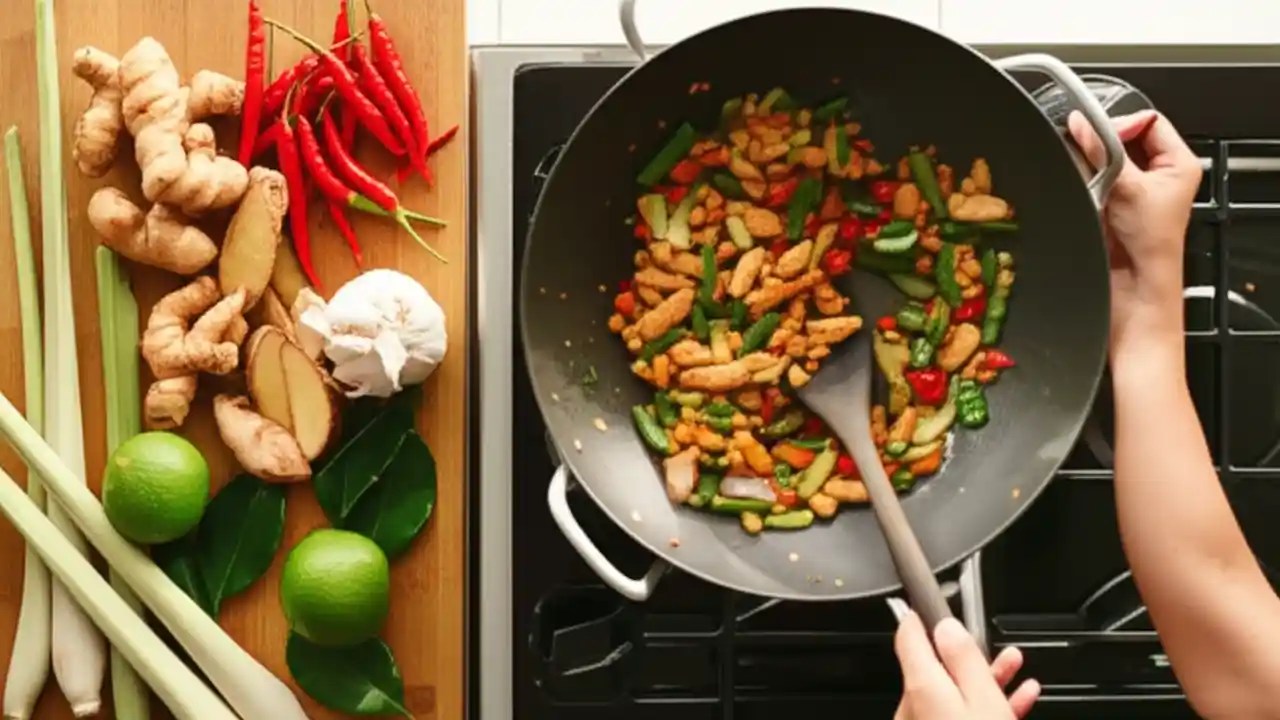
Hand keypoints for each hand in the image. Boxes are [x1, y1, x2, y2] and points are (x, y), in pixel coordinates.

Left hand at [893, 612, 1039, 718]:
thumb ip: (965, 659)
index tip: (934, 604)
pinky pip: (956, 713)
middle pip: (935, 666)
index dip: (922, 615)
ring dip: (983, 677)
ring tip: (1014, 664)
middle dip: (969, 653)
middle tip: (994, 643)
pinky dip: (981, 703)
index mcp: (920, 686)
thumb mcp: (983, 698)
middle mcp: (913, 706)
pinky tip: (1014, 698)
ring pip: (951, 691)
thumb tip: (948, 627)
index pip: (908, 636)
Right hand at [1066, 110, 1201, 360]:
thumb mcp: (1128, 187)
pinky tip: (1081, 190)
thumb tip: (1078, 124)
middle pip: (1122, 139)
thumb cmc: (1148, 247)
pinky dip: (1082, 181)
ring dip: (1090, 166)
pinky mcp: (1110, 205)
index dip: (1122, 124)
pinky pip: (1091, 180)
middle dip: (1101, 145)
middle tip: (1085, 153)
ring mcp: (1132, 191)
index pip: (1148, 121)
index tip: (1097, 134)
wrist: (1133, 290)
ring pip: (1104, 159)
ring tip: (1086, 178)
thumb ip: (1101, 152)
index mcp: (1178, 163)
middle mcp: (1157, 175)